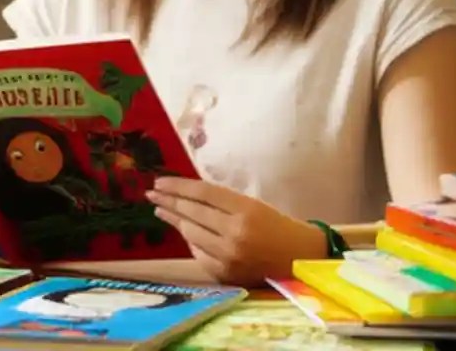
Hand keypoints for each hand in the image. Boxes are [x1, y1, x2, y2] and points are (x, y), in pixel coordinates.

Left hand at [145, 177, 327, 286]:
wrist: (303, 261)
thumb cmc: (280, 227)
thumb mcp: (255, 206)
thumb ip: (223, 203)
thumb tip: (186, 196)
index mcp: (246, 210)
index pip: (202, 193)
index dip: (177, 186)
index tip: (160, 181)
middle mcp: (235, 233)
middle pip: (192, 212)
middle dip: (168, 201)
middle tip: (152, 193)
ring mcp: (229, 257)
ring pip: (190, 233)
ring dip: (174, 220)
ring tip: (161, 210)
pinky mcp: (225, 274)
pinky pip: (198, 254)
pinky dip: (190, 241)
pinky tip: (184, 232)